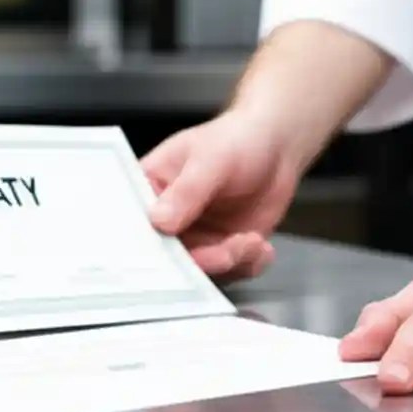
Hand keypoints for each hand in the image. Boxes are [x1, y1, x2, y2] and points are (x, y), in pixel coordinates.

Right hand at [141, 111, 300, 280]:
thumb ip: (187, 190)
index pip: (137, 228)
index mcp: (149, 195)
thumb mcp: (209, 158)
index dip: (148, 251)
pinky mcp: (226, 249)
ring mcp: (198, 239)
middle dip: (201, 263)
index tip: (172, 258)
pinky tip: (262, 248)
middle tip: (228, 254)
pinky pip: (233, 272)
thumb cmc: (234, 139)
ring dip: (231, 264)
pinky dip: (249, 266)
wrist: (275, 144)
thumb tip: (158, 222)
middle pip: (171, 260)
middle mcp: (168, 224)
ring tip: (252, 241)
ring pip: (204, 272)